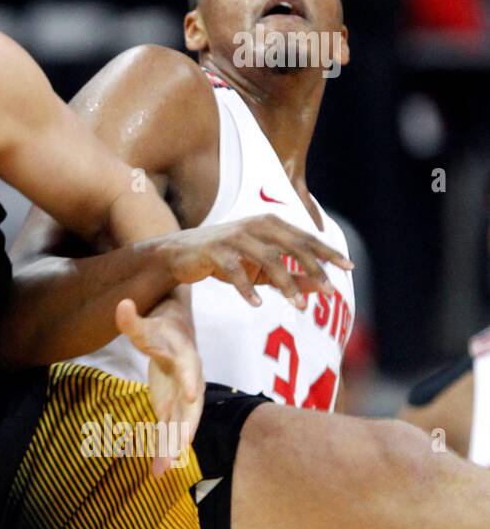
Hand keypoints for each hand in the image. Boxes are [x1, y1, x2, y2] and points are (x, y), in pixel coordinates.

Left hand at [115, 298, 201, 475]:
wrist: (175, 335)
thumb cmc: (160, 327)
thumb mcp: (145, 324)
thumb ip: (131, 320)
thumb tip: (121, 305)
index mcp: (185, 357)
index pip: (189, 369)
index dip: (189, 382)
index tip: (191, 396)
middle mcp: (189, 382)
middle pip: (191, 406)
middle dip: (187, 426)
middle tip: (181, 445)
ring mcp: (182, 399)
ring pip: (181, 425)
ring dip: (172, 447)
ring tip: (162, 470)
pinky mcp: (173, 409)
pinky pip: (170, 432)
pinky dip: (164, 450)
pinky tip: (157, 471)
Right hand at [160, 214, 351, 309]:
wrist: (179, 254)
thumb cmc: (226, 259)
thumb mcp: (262, 268)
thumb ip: (292, 275)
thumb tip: (324, 288)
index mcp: (269, 223)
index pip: (305, 238)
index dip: (328, 252)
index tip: (349, 269)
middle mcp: (254, 225)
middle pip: (291, 246)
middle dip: (313, 269)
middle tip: (330, 292)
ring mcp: (233, 237)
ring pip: (268, 259)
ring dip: (286, 283)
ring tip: (299, 305)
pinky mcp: (214, 251)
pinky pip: (235, 270)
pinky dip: (248, 288)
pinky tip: (257, 303)